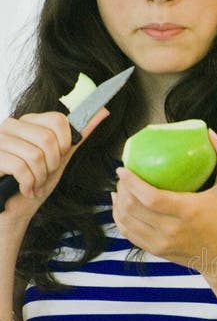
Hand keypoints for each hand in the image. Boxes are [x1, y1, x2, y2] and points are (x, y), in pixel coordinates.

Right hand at [0, 108, 108, 226]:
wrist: (13, 208)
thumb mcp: (60, 159)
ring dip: (40, 177)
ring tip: (35, 184)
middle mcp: (11, 126)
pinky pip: (20, 167)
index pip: (58, 120)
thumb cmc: (36, 183)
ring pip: (35, 155)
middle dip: (52, 164)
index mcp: (28, 122)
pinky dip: (28, 184)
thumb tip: (102, 112)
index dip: (65, 144)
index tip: (59, 159)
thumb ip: (77, 137)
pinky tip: (25, 189)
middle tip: (45, 176)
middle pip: (48, 138)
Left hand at [111, 128, 216, 267]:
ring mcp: (162, 243)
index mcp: (187, 211)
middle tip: (123, 176)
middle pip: (133, 208)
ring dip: (118, 204)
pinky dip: (120, 219)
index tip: (123, 169)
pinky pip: (129, 234)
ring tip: (120, 189)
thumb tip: (210, 133)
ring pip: (127, 222)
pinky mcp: (156, 251)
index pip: (150, 197)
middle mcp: (171, 229)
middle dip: (122, 190)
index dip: (131, 183)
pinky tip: (120, 207)